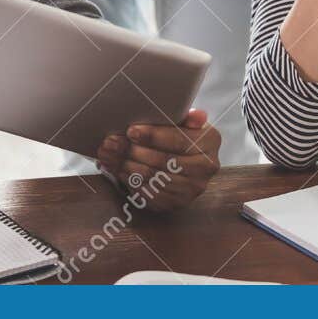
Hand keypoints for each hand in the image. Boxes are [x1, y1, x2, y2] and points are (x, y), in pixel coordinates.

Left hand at [94, 109, 220, 211]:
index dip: (153, 136)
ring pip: (152, 178)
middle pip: (162, 160)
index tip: (130, 131)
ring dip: (125, 166)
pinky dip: (128, 180)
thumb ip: (188, 116)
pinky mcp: (176, 203)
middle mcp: (205, 168)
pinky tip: (116, 168)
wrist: (183, 159)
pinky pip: (148, 193)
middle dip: (132, 151)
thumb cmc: (179, 133)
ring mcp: (191, 189)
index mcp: (210, 141)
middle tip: (110, 142)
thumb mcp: (184, 120)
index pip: (178, 140)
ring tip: (107, 154)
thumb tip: (196, 115)